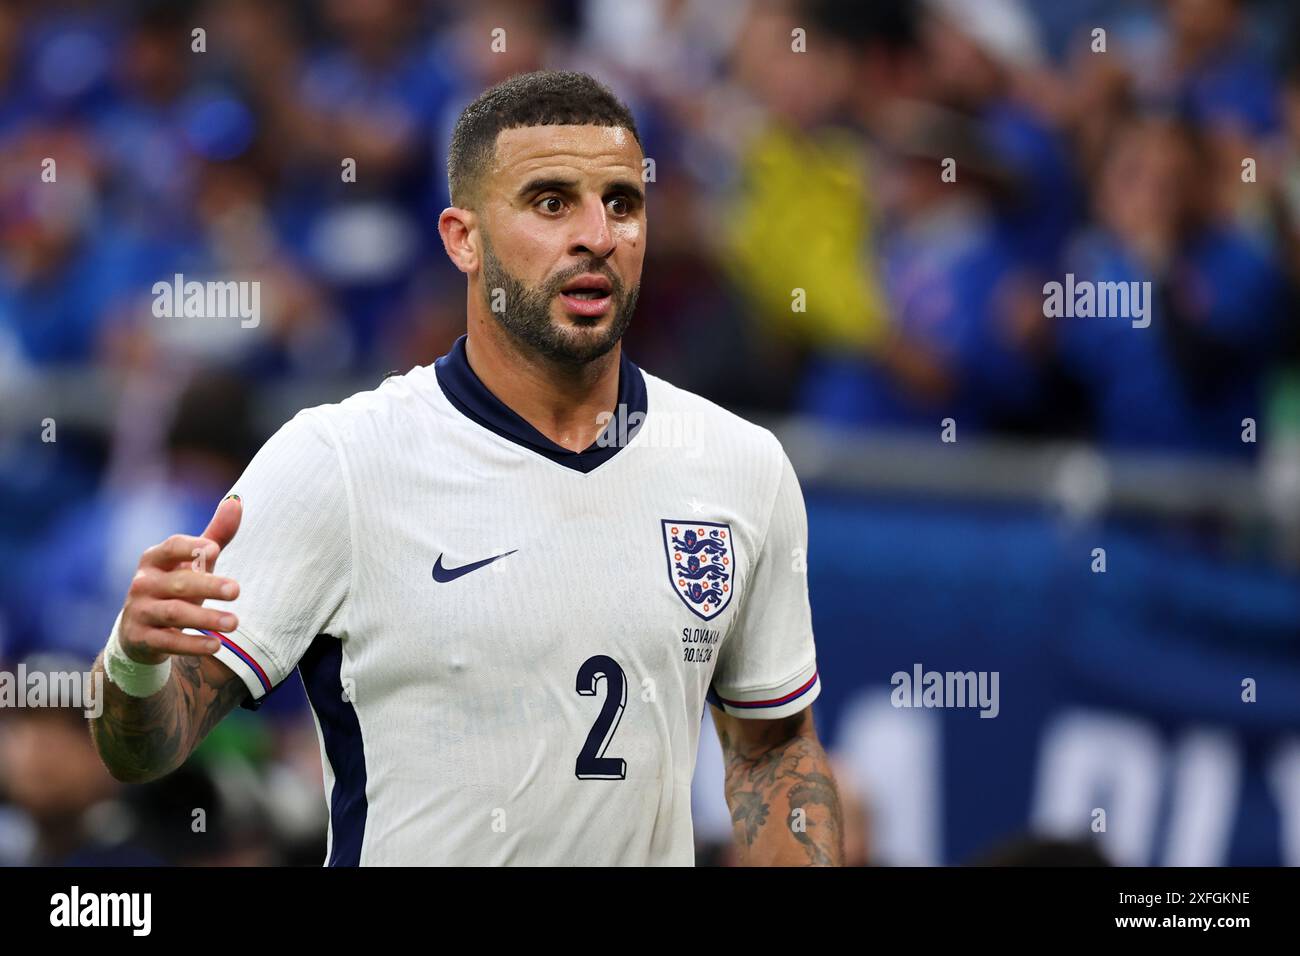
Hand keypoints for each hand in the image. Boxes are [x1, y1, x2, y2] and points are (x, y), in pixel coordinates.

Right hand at [119, 495, 242, 664]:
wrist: (139, 631)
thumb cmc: (175, 587)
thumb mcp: (192, 563)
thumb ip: (214, 536)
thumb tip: (237, 501)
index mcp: (155, 559)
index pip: (170, 547)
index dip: (190, 547)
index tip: (215, 550)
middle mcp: (143, 583)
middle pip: (178, 583)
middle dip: (208, 585)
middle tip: (237, 590)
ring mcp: (139, 611)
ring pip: (173, 613)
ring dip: (205, 618)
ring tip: (235, 623)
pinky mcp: (141, 638)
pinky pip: (167, 642)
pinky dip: (192, 644)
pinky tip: (216, 645)